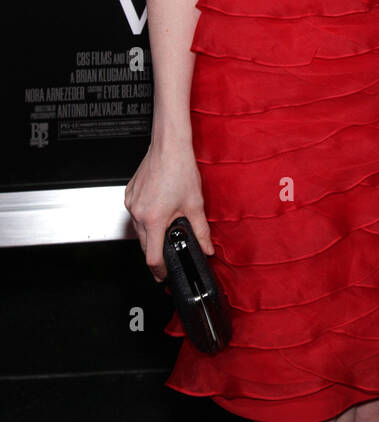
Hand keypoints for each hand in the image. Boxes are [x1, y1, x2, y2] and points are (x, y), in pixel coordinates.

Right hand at [124, 141, 213, 280]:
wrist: (169, 146)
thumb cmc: (179, 168)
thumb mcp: (195, 204)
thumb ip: (201, 231)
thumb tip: (207, 248)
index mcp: (154, 219)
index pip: (152, 257)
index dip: (160, 271)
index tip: (164, 275)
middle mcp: (138, 212)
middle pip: (144, 245)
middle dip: (157, 251)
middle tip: (171, 251)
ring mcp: (131, 203)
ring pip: (139, 229)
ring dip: (151, 233)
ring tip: (168, 224)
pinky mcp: (129, 194)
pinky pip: (136, 214)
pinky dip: (146, 217)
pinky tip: (160, 208)